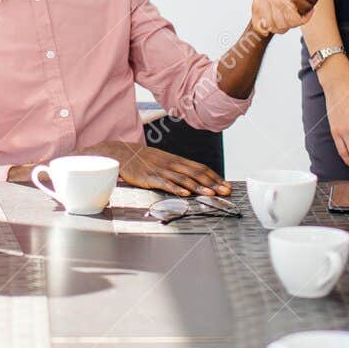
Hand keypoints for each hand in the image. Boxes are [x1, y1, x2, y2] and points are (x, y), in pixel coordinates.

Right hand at [98, 142, 230, 198]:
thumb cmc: (144, 160)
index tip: (226, 184)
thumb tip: (195, 179)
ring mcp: (161, 170)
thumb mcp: (163, 161)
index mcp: (176, 160)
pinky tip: (185, 193)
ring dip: (199, 187)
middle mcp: (171, 163)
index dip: (214, 176)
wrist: (122, 153)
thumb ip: (178, 169)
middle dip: (213, 183)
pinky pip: (165, 183)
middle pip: (196, 173)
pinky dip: (176, 188)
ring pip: (184, 178)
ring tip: (211, 194)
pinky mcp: (150, 177)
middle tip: (226, 191)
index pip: (200, 167)